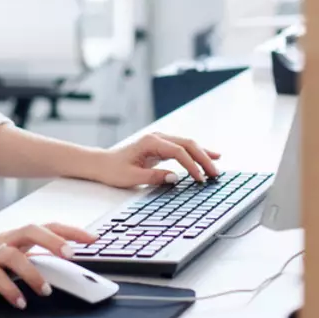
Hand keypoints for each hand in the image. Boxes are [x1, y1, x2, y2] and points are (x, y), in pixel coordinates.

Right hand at [0, 223, 96, 308]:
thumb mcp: (3, 256)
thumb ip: (27, 259)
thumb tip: (57, 268)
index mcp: (13, 236)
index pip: (46, 227)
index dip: (70, 230)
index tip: (93, 239)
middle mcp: (3, 240)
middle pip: (31, 230)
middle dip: (54, 241)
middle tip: (72, 256)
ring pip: (13, 255)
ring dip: (32, 272)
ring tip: (45, 291)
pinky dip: (8, 289)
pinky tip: (19, 302)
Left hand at [92, 132, 221, 188]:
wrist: (101, 163)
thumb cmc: (113, 170)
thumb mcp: (132, 177)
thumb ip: (154, 177)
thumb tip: (175, 178)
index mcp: (150, 142)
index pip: (178, 152)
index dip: (191, 165)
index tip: (200, 179)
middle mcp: (157, 138)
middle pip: (187, 144)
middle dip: (203, 158)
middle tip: (215, 174)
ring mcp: (159, 140)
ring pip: (187, 144)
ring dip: (202, 154)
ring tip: (217, 165)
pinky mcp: (160, 147)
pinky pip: (182, 148)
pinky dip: (195, 153)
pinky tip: (207, 157)